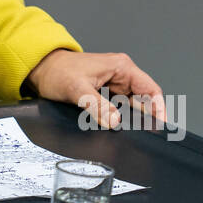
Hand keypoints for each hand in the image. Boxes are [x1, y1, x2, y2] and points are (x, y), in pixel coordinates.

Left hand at [24, 49, 166, 128]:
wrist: (41, 69)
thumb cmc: (57, 71)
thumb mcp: (76, 90)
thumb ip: (96, 105)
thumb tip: (114, 121)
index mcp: (121, 67)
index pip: (150, 89)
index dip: (159, 108)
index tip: (161, 126)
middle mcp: (121, 74)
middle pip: (144, 99)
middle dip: (148, 117)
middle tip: (150, 136)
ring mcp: (114, 83)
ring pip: (133, 104)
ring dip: (134, 118)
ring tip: (138, 135)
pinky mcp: (106, 91)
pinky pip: (120, 106)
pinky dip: (123, 117)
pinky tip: (122, 128)